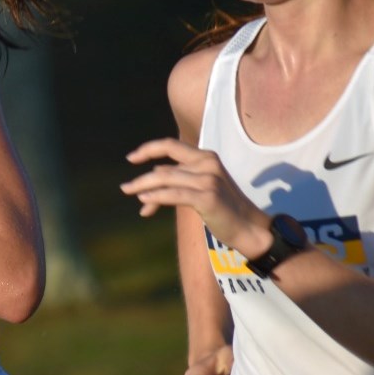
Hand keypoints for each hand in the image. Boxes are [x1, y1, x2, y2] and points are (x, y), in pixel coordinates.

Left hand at [121, 138, 264, 253]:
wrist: (248, 228)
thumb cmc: (223, 210)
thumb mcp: (199, 190)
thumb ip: (177, 183)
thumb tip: (148, 186)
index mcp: (206, 158)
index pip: (171, 145)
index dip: (149, 149)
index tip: (131, 158)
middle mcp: (208, 164)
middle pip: (164, 168)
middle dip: (142, 178)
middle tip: (124, 188)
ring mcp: (209, 180)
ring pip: (165, 180)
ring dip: (144, 188)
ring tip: (130, 194)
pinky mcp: (208, 197)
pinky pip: (174, 194)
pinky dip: (156, 197)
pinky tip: (144, 200)